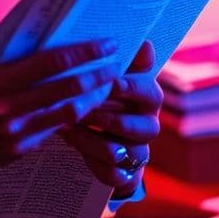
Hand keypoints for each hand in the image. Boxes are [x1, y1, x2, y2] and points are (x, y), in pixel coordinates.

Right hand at [0, 38, 118, 217]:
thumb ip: (13, 61)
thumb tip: (52, 36)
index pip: (51, 60)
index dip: (85, 51)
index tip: (107, 43)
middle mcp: (5, 105)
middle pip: (66, 87)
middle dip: (98, 74)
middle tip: (116, 65)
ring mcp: (14, 130)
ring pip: (68, 112)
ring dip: (93, 98)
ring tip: (107, 86)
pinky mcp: (19, 149)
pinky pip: (55, 131)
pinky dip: (74, 117)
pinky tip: (86, 108)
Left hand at [62, 40, 161, 197]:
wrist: (99, 137)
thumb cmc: (103, 96)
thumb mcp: (109, 76)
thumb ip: (124, 60)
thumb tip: (144, 42)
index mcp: (148, 100)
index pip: (151, 93)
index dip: (132, 88)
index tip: (111, 82)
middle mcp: (148, 126)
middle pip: (146, 128)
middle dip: (112, 119)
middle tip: (85, 111)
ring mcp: (137, 153)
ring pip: (122, 152)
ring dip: (92, 140)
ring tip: (67, 129)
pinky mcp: (124, 174)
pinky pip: (113, 174)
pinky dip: (91, 162)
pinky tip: (71, 146)